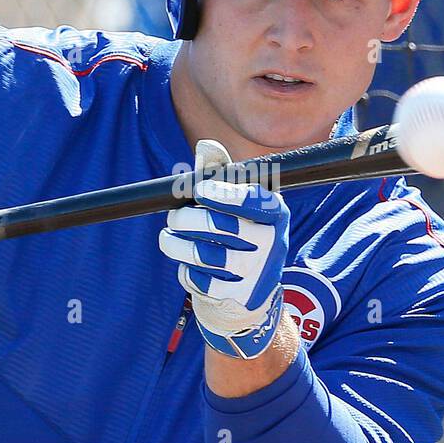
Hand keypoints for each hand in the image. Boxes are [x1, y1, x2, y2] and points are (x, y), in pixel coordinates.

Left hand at [158, 140, 288, 358]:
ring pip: (205, 255)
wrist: (249, 290)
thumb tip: (206, 145)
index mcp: (275, 213)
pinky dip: (186, 272)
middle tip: (173, 217)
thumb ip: (220, 173)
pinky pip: (201, 281)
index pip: (252, 200)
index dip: (222, 193)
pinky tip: (187, 265)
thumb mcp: (234, 201)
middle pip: (220, 226)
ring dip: (177, 244)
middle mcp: (273, 242)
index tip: (197, 190)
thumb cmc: (238, 232)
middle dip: (186, 218)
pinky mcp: (241, 297)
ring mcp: (258, 272)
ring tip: (167, 238)